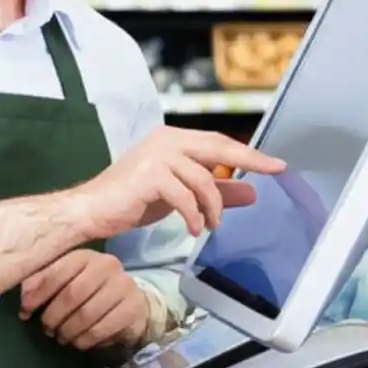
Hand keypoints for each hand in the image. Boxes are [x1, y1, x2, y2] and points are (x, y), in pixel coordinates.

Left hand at [19, 249, 148, 349]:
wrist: (129, 303)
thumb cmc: (89, 291)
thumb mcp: (64, 281)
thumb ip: (41, 283)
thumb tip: (24, 300)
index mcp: (85, 255)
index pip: (56, 272)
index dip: (37, 294)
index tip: (25, 312)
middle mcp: (107, 265)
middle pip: (72, 294)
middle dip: (53, 316)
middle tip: (47, 329)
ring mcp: (124, 285)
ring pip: (86, 314)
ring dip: (67, 331)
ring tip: (61, 336)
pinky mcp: (133, 308)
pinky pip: (100, 329)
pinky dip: (84, 341)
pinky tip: (79, 341)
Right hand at [74, 125, 284, 238]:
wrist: (90, 210)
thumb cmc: (132, 200)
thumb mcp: (181, 195)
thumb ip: (216, 191)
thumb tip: (252, 192)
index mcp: (173, 139)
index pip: (219, 143)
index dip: (248, 154)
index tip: (277, 164)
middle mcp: (166, 140)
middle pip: (218, 148)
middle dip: (249, 162)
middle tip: (274, 172)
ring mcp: (157, 155)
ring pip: (203, 179)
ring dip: (212, 207)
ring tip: (210, 226)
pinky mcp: (149, 175)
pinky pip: (185, 196)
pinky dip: (194, 215)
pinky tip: (194, 229)